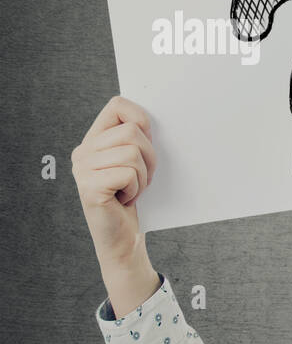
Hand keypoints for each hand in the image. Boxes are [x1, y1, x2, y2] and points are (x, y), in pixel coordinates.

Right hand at [71, 95, 158, 266]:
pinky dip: (136, 188)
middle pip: (131, 132)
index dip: (141, 119)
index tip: (148, 141)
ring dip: (143, 175)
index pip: (118, 105)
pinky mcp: (88, 187)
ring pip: (132, 152)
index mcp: (94, 140)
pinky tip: (126, 199)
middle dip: (149, 157)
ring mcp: (82, 169)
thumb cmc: (134, 198)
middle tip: (142, 178)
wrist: (124, 238)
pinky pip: (128, 173)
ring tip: (132, 189)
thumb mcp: (138, 162)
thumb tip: (157, 118)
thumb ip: (138, 139)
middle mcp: (83, 152)